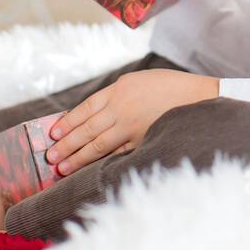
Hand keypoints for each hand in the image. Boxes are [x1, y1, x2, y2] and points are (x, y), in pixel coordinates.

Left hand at [45, 69, 218, 175]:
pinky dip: (102, 161)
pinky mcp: (143, 140)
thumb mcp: (137, 82)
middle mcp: (122, 108)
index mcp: (119, 90)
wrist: (199, 98)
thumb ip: (115, 96)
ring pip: (98, 144)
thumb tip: (92, 115)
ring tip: (62, 167)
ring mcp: (132, 127)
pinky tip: (90, 168)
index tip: (53, 133)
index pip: (85, 109)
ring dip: (78, 157)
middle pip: (87, 129)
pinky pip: (117, 152)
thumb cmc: (169, 87)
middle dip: (67, 144)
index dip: (68, 122)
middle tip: (50, 156)